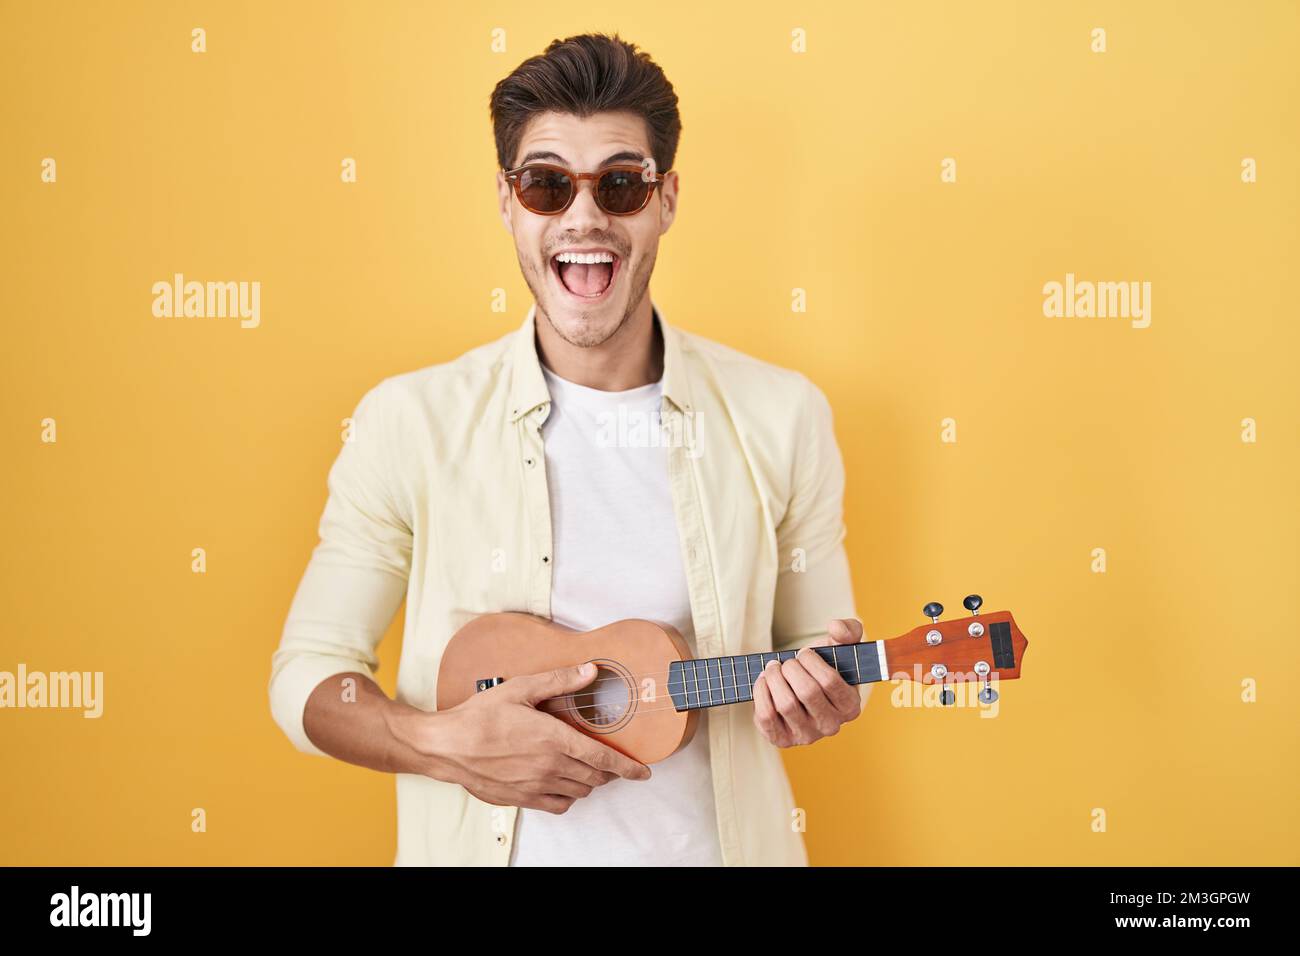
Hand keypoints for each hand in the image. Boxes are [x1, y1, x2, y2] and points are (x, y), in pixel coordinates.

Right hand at [390, 662, 651, 813]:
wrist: (446, 746)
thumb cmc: (480, 716)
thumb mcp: (521, 689)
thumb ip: (559, 681)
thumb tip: (590, 670)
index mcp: (554, 739)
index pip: (604, 758)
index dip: (629, 768)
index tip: (643, 772)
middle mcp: (550, 767)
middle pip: (595, 777)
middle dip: (609, 772)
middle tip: (611, 762)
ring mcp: (535, 786)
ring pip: (579, 792)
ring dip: (589, 783)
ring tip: (587, 769)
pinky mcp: (521, 799)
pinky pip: (557, 805)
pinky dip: (568, 796)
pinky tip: (562, 783)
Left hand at [753, 618, 863, 747]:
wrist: (803, 685)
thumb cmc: (825, 665)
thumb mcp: (841, 646)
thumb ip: (848, 630)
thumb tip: (835, 629)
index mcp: (850, 706)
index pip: (830, 682)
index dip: (811, 662)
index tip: (804, 653)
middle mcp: (831, 726)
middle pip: (807, 692)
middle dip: (791, 668)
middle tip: (788, 662)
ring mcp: (807, 736)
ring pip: (785, 704)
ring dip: (774, 678)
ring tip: (774, 668)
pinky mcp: (782, 740)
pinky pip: (766, 717)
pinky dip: (760, 693)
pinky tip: (764, 681)